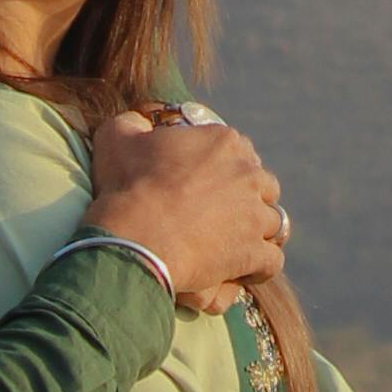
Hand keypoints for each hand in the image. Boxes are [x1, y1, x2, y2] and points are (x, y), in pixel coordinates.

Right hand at [86, 107, 282, 314]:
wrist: (135, 236)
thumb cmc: (126, 186)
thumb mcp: (118, 137)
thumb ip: (133, 122)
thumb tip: (139, 120)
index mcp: (223, 142)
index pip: (240, 150)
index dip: (227, 167)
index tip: (211, 182)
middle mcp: (248, 174)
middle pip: (263, 185)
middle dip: (249, 198)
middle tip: (226, 214)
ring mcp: (254, 214)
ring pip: (273, 222)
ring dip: (258, 233)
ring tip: (238, 244)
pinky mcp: (253, 252)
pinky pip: (271, 261)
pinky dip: (260, 267)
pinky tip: (245, 272)